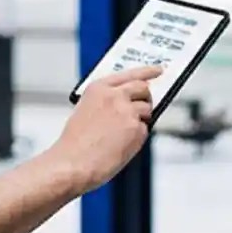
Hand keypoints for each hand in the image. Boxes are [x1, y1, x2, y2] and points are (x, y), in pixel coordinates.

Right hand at [50, 66, 160, 192]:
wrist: (74, 162)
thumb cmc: (75, 142)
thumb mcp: (86, 110)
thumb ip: (106, 101)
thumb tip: (126, 103)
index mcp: (98, 88)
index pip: (130, 73)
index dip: (147, 71)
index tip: (158, 70)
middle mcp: (114, 96)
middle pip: (143, 88)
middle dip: (146, 96)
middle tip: (144, 104)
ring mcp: (127, 111)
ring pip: (147, 109)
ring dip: (140, 119)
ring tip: (122, 133)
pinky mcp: (136, 129)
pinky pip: (144, 130)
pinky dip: (137, 137)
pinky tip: (121, 144)